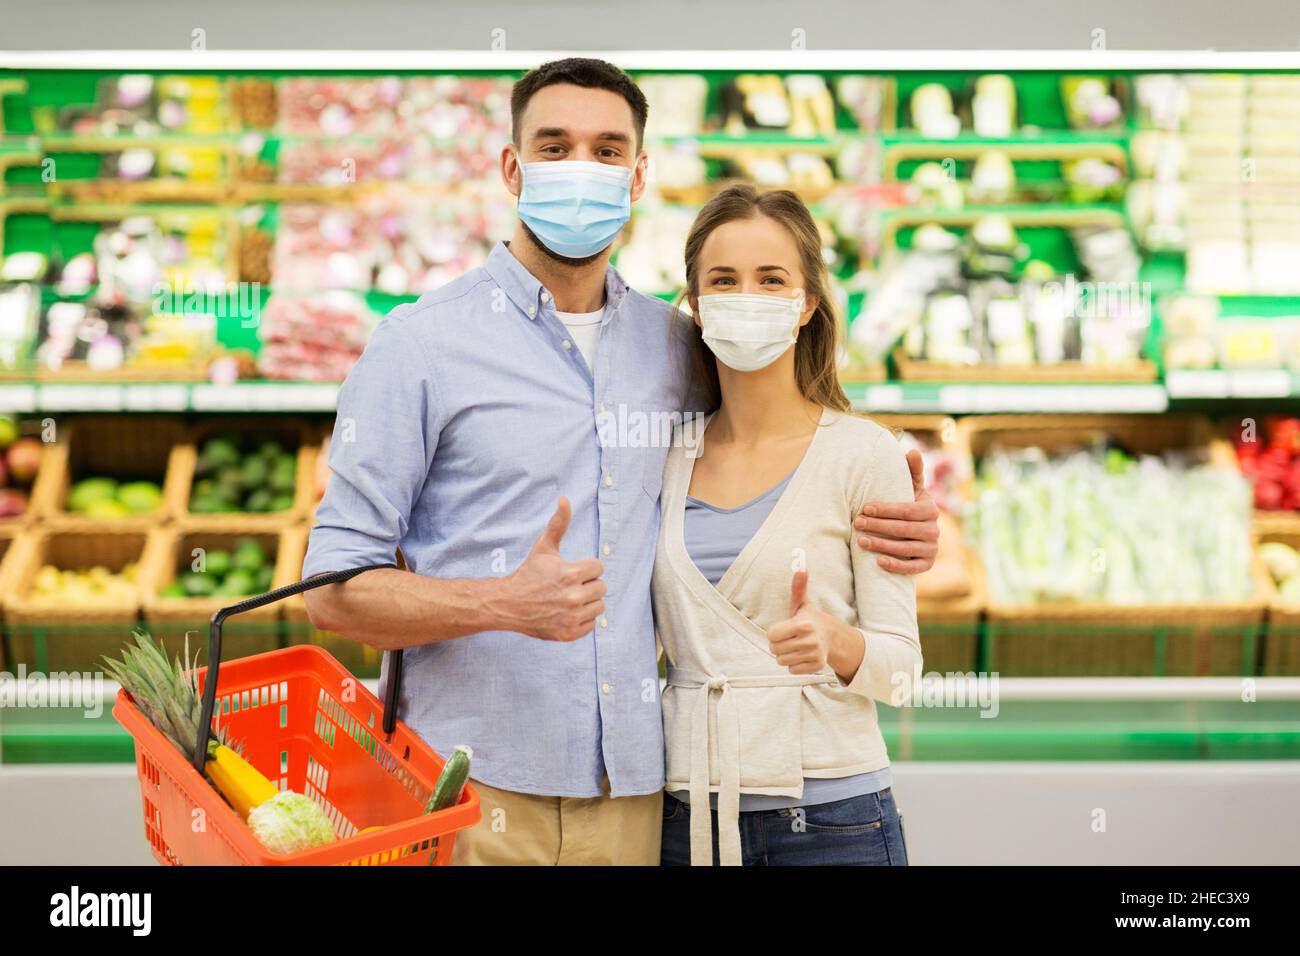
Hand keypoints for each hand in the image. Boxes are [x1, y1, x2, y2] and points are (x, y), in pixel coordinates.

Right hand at [500, 497, 605, 641]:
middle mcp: (574, 597)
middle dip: (588, 584)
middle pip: (601, 588)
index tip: (571, 571)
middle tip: (569, 586)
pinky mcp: (569, 633)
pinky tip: (567, 612)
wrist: (509, 604)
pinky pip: (591, 624)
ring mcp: (572, 617)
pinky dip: (582, 619)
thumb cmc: (528, 574)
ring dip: (588, 602)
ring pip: (599, 606)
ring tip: (570, 599)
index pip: (599, 568)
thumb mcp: (543, 547)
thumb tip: (565, 499)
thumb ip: (558, 523)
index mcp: (571, 574)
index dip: (586, 568)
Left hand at [766, 570, 863, 679]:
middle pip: (775, 650)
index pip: (771, 636)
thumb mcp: (801, 604)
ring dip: (785, 655)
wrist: (831, 637)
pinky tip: (802, 656)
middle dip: (778, 645)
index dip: (774, 633)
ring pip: (782, 661)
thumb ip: (798, 588)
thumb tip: (801, 569)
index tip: (784, 629)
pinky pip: (792, 670)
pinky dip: (794, 665)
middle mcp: (810, 640)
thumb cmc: (809, 619)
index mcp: (803, 624)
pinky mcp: (817, 666)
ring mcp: (815, 654)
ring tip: (795, 647)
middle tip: (790, 639)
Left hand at [855, 448, 939, 573]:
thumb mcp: (911, 488)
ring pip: (905, 548)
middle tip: (857, 523)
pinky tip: (878, 561)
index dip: (886, 509)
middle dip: (878, 526)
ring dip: (882, 545)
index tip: (865, 507)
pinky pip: (912, 568)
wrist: (914, 534)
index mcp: (931, 510)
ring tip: (861, 541)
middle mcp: (935, 530)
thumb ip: (912, 471)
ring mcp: (932, 549)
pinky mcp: (927, 565)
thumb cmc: (908, 506)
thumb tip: (912, 451)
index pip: (907, 510)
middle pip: (904, 529)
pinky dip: (896, 565)